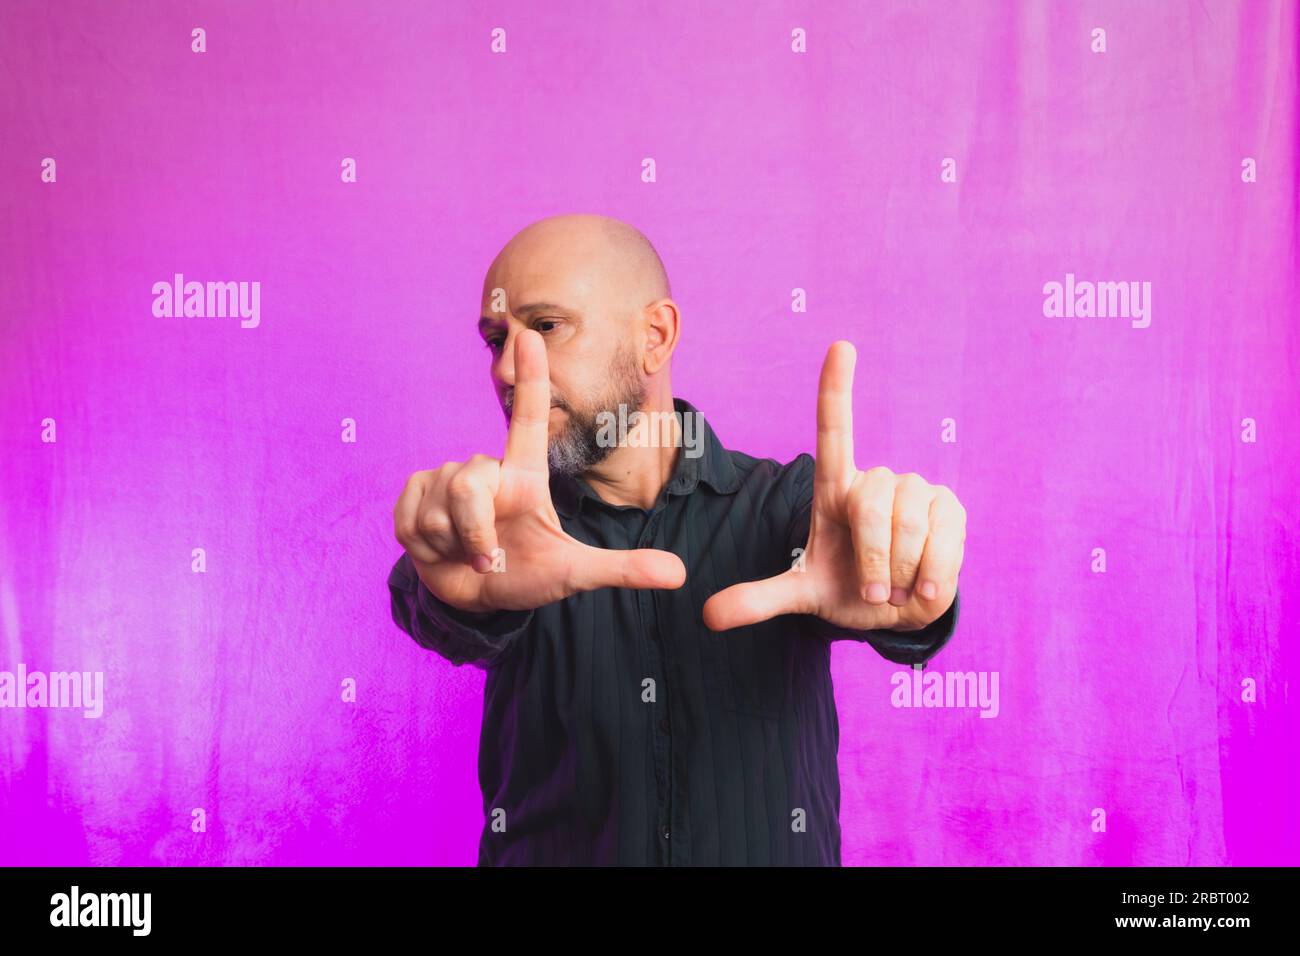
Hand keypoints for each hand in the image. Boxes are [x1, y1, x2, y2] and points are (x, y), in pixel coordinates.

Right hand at [393, 329, 686, 611]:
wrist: (473, 597)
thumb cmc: (525, 575)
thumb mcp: (575, 574)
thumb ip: (624, 570)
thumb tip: (681, 574)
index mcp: (523, 476)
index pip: (527, 419)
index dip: (531, 378)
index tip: (531, 334)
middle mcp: (483, 470)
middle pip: (470, 485)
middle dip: (475, 532)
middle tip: (487, 557)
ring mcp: (443, 480)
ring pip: (440, 509)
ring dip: (451, 545)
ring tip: (464, 553)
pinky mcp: (410, 498)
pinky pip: (411, 520)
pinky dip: (425, 548)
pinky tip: (437, 550)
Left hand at [702, 340, 965, 632]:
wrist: (896, 610)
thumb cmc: (846, 589)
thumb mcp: (801, 594)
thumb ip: (759, 600)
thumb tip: (708, 617)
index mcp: (836, 489)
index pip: (835, 429)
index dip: (837, 388)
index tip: (841, 345)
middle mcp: (878, 480)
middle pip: (872, 506)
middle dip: (872, 560)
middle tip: (872, 593)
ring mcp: (919, 490)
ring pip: (908, 523)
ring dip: (899, 572)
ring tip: (896, 589)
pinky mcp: (953, 509)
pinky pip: (944, 540)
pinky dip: (931, 577)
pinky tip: (923, 589)